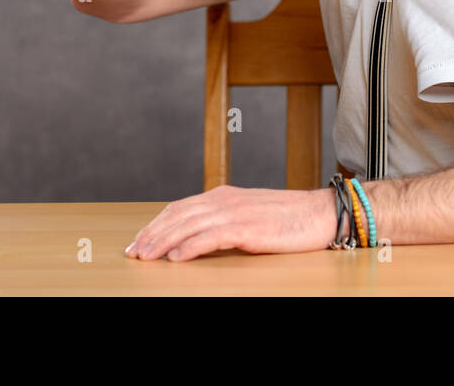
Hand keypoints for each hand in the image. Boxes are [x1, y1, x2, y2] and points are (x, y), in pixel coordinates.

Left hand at [125, 185, 338, 261]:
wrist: (320, 214)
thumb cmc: (288, 219)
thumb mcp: (248, 215)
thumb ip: (223, 221)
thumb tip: (196, 239)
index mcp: (222, 195)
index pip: (179, 208)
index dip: (155, 224)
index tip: (138, 241)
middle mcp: (224, 200)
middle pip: (177, 215)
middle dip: (151, 234)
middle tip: (133, 252)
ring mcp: (236, 212)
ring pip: (189, 225)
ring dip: (163, 241)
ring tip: (146, 256)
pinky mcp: (248, 228)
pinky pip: (212, 237)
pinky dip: (191, 246)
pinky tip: (177, 257)